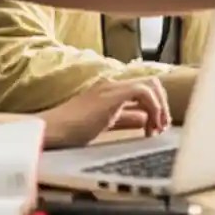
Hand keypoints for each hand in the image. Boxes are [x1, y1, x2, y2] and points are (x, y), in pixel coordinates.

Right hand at [38, 78, 170, 148]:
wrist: (52, 130)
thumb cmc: (70, 131)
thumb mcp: (104, 124)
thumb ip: (124, 119)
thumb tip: (144, 119)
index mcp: (109, 91)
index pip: (142, 90)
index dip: (156, 107)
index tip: (156, 128)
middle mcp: (112, 85)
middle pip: (151, 83)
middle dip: (162, 105)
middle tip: (160, 128)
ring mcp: (111, 88)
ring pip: (150, 84)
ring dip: (160, 107)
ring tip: (157, 129)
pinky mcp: (111, 95)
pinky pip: (144, 92)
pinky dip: (153, 108)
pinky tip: (149, 127)